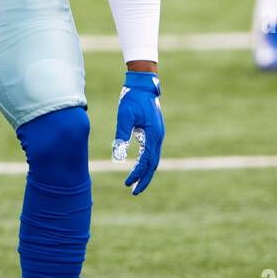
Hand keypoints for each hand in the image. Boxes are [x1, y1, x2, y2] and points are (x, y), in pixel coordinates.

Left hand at [112, 70, 163, 195]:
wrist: (143, 85)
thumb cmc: (132, 99)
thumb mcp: (124, 116)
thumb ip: (121, 135)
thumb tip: (117, 157)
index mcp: (153, 135)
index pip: (145, 162)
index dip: (136, 174)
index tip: (126, 183)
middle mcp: (158, 137)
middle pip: (153, 165)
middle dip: (144, 179)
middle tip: (133, 192)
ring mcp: (159, 135)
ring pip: (154, 160)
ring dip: (146, 172)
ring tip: (135, 183)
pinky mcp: (156, 132)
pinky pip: (152, 152)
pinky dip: (147, 162)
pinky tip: (138, 166)